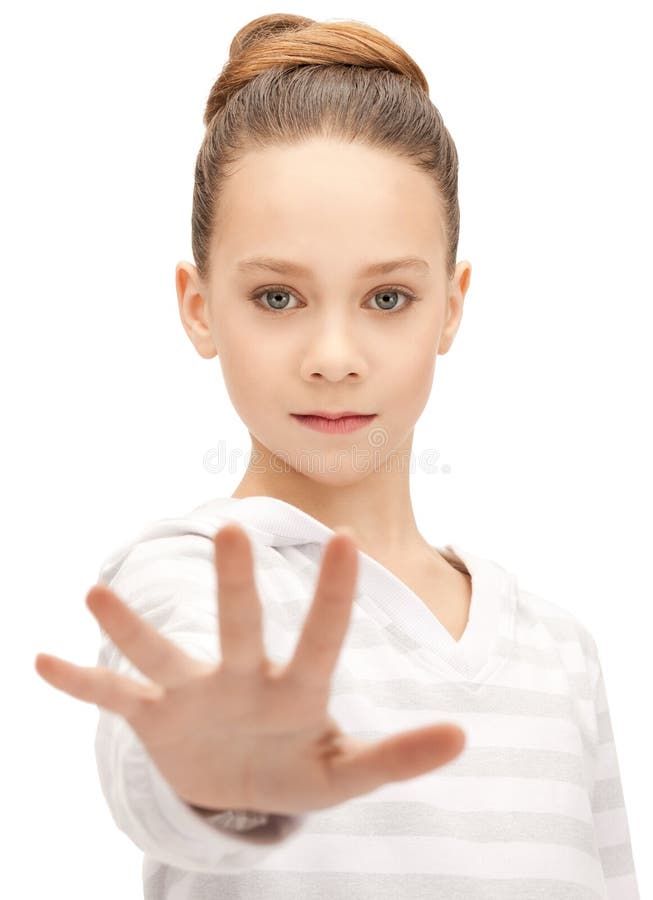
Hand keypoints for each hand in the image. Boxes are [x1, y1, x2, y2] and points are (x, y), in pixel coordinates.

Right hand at [34, 523, 465, 815]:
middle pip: (240, 628)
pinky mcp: (157, 718)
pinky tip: (42, 662)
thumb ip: (396, 757)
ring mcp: (195, 694)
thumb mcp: (345, 774)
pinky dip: (82, 685)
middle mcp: (242, 677)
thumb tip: (463, 737)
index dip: (335, 595)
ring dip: (131, 630)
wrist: (240, 784)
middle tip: (235, 529)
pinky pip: (113, 701)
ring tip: (97, 594)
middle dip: (236, 586)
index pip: (320, 637)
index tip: (347, 539)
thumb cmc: (298, 767)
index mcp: (296, 690)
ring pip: (162, 655)